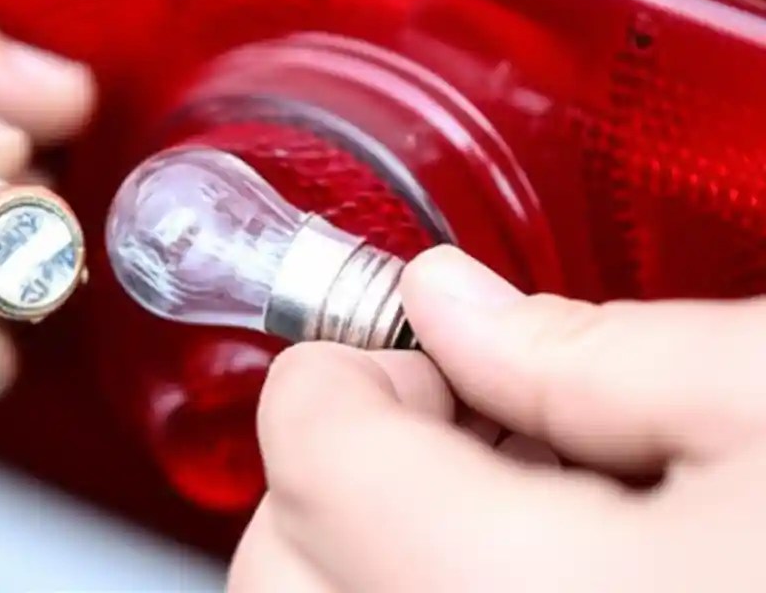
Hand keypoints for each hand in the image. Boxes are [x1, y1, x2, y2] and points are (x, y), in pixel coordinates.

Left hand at [230, 246, 765, 591]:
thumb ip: (585, 349)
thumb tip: (450, 301)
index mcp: (504, 587)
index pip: (310, 451)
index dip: (352, 368)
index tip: (423, 352)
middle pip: (280, 560)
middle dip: (345, 469)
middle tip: (470, 424)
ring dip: (374, 538)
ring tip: (525, 501)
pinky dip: (413, 586)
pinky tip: (542, 565)